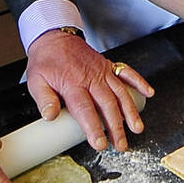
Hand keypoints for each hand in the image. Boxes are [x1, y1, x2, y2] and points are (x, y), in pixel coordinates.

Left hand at [25, 30, 153, 151]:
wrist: (54, 37)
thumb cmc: (46, 61)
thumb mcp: (36, 81)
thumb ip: (44, 99)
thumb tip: (50, 117)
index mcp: (72, 84)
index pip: (85, 110)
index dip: (93, 128)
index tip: (100, 144)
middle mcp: (91, 78)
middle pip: (107, 105)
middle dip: (116, 127)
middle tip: (121, 145)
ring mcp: (102, 71)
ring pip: (120, 92)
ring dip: (130, 111)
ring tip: (137, 128)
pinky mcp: (108, 65)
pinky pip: (127, 72)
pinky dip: (139, 82)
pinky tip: (148, 93)